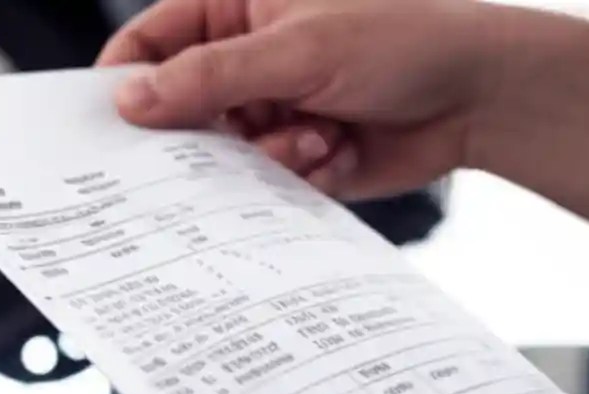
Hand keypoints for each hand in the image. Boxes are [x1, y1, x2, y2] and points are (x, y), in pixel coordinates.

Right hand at [97, 0, 506, 199]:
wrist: (481, 97)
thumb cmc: (406, 40)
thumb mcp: (298, 48)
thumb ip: (210, 77)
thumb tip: (132, 99)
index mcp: (237, 8)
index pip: (153, 42)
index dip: (126, 80)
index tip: (107, 122)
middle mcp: (248, 60)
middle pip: (182, 108)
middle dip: (203, 133)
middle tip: (223, 141)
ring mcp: (271, 109)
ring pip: (223, 154)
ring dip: (265, 153)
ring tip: (315, 133)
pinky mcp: (297, 155)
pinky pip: (262, 182)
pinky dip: (296, 171)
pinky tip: (335, 147)